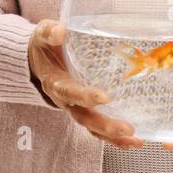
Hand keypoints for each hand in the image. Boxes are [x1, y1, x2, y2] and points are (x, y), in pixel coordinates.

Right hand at [27, 19, 143, 149]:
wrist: (35, 59)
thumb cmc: (44, 45)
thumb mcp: (42, 34)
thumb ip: (49, 32)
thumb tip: (60, 31)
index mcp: (55, 82)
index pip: (69, 91)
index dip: (84, 96)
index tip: (103, 97)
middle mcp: (65, 101)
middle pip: (84, 117)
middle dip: (105, 125)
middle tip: (127, 128)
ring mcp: (75, 109)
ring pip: (92, 128)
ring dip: (113, 137)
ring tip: (136, 141)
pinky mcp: (84, 111)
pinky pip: (98, 129)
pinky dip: (115, 138)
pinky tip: (136, 141)